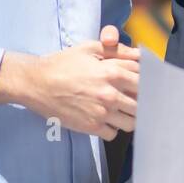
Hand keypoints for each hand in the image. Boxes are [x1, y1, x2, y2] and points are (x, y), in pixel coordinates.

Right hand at [0, 25, 139, 139]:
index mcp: (113, 72)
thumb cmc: (63, 63)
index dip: (147, 84)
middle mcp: (111, 94)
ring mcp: (101, 112)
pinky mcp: (91, 127)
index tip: (143, 85)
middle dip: (140, 101)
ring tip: (121, 111)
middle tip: (133, 99)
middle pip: (142, 104)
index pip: (145, 82)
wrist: (36, 83)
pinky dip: (112, 128)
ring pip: (132, 123)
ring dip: (129, 117)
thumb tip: (140, 55)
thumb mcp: (90, 48)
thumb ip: (118, 51)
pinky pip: (113, 134)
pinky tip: (105, 119)